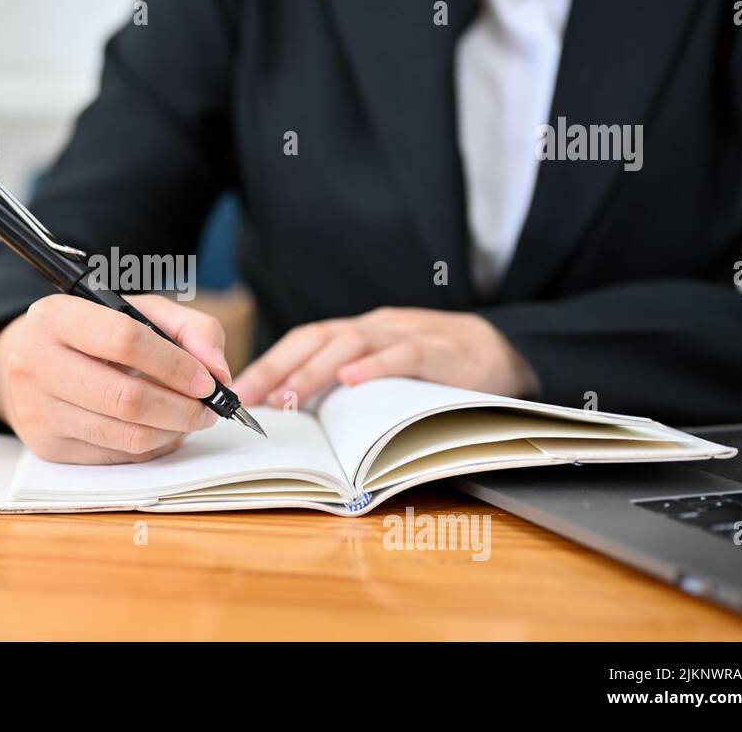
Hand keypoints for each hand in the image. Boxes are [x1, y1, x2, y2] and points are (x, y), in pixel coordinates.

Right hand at [0, 294, 231, 463]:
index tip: (207, 380)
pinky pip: (117, 456)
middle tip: (208, 408)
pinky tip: (162, 430)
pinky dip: (152, 447)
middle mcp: (36, 362)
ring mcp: (38, 410)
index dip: (175, 364)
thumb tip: (218, 370)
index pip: (125, 340)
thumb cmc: (96, 334)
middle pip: (126, 398)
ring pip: (126, 435)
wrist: (31, 362)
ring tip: (191, 418)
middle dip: (182, 408)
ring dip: (173, 432)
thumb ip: (190, 329)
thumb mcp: (140, 312)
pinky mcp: (47, 447)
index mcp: (57, 316)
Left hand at [231, 307, 537, 407]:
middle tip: (247, 398)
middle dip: (277, 367)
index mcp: (358, 332)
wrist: (505, 350)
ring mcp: (407, 334)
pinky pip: (402, 355)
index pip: (302, 340)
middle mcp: (375, 327)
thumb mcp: (387, 369)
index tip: (236, 393)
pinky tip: (351, 381)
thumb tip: (296, 414)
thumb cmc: (436, 368)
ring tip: (287, 396)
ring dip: (314, 371)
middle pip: (315, 338)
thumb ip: (348, 384)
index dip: (268, 363)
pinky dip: (375, 366)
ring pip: (350, 343)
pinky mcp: (440, 351)